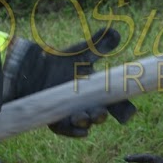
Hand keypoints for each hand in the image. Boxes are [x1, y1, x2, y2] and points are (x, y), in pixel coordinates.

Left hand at [4, 28, 137, 137]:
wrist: (30, 68)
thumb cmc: (58, 62)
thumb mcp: (80, 53)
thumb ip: (98, 45)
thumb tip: (115, 31)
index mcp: (96, 92)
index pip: (116, 104)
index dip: (125, 109)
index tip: (131, 112)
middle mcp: (86, 105)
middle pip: (100, 115)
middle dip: (102, 115)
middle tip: (102, 112)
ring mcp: (70, 113)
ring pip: (83, 123)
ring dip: (86, 122)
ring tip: (85, 117)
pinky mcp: (54, 119)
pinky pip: (65, 129)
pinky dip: (73, 131)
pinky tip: (81, 131)